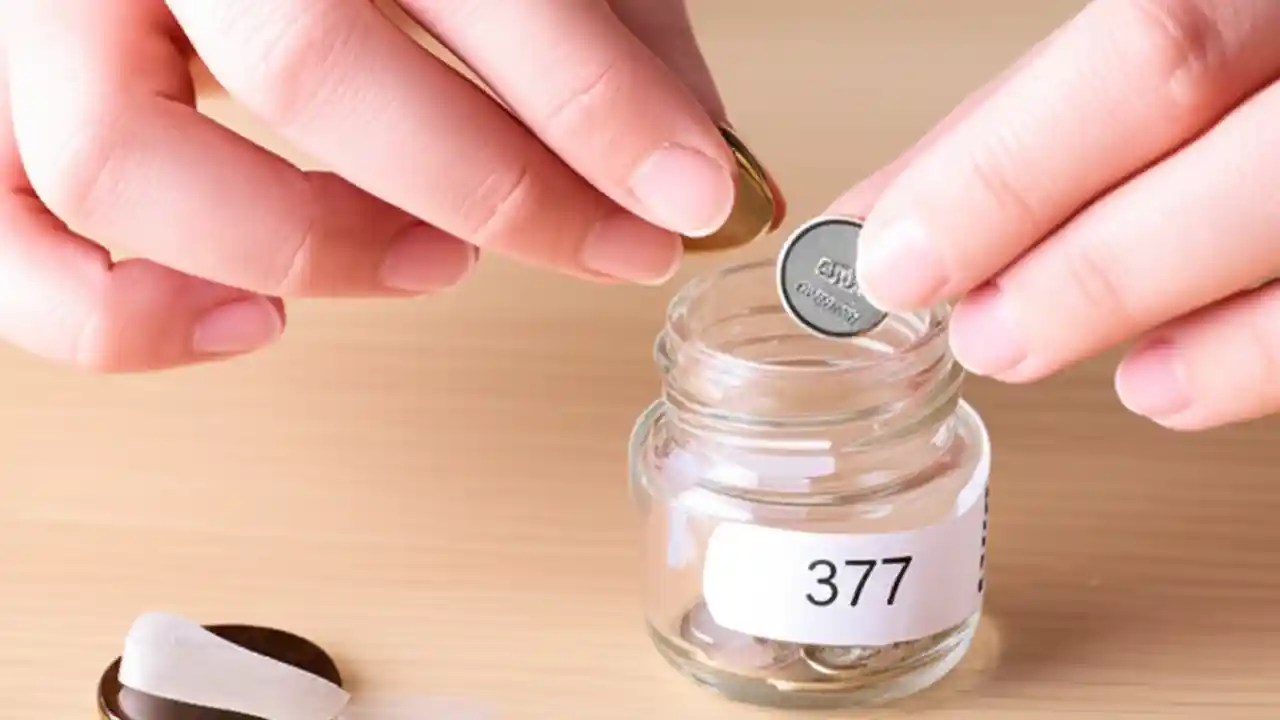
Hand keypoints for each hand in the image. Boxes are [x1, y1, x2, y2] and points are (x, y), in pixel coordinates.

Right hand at [0, 0, 736, 370]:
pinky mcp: (16, 95)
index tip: (687, 193)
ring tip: (428, 266)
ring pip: (117, 162)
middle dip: (490, 189)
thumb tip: (690, 160)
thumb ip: (604, 25)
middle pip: (308, 71)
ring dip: (304, 249)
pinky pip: (7, 237)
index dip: (597, 107)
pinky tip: (254, 313)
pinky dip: (119, 316)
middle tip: (605, 244)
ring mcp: (55, 14)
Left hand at [835, 0, 1279, 430]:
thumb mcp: (1146, 38)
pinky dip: (1245, 365)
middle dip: (1088, 270)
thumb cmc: (1237, 51)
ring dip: (1149, 322)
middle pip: (1252, 167)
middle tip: (979, 332)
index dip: (1010, 171)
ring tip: (1026, 349)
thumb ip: (1019, 121)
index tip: (899, 258)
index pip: (1152, 52)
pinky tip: (1155, 386)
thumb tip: (880, 218)